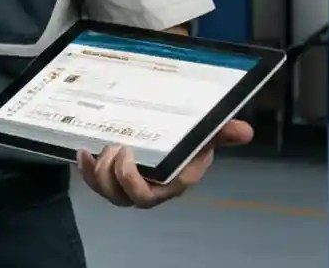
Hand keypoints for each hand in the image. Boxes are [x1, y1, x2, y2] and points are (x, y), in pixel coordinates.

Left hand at [77, 120, 253, 208]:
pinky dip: (87, 170)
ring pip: (109, 193)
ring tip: (100, 148)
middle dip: (114, 176)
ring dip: (99, 173)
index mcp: (171, 182)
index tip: (129, 152)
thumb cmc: (193, 138)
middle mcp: (151, 189)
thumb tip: (245, 130)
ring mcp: (131, 186)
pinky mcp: (115, 177)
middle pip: (126, 198)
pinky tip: (83, 152)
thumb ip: (222, 132)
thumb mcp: (208, 132)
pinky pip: (97, 183)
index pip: (150, 195)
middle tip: (116, 146)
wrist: (177, 135)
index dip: (132, 180)